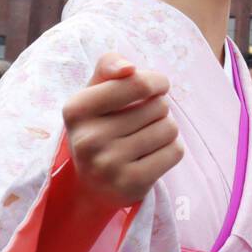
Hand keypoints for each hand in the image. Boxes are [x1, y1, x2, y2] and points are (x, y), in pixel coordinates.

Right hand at [61, 52, 183, 209]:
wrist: (92, 186)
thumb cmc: (100, 126)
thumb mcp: (95, 92)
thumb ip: (109, 65)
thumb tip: (128, 68)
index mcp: (76, 109)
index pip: (137, 82)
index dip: (157, 82)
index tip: (156, 88)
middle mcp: (88, 138)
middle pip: (159, 106)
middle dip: (158, 110)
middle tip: (140, 123)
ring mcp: (108, 164)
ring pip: (170, 128)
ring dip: (165, 130)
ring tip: (145, 139)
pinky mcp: (131, 184)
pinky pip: (175, 151)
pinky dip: (171, 150)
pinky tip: (152, 156)